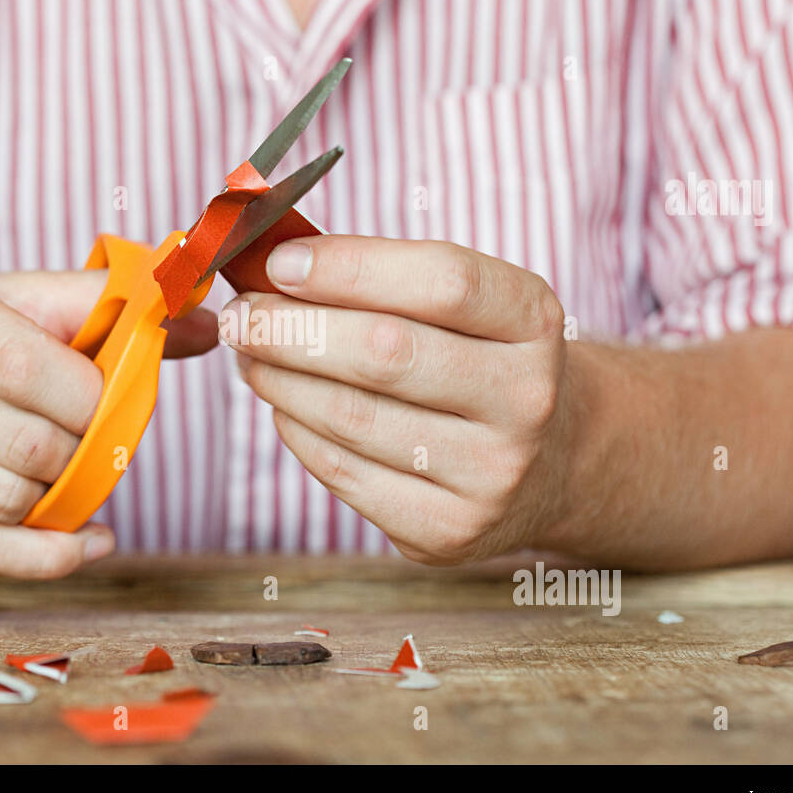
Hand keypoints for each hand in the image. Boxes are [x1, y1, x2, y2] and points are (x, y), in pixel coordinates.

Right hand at [0, 262, 216, 576]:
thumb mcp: (1, 300)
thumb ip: (101, 305)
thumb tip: (205, 317)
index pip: (38, 368)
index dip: (94, 398)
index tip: (103, 399)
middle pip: (29, 445)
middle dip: (82, 452)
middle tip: (90, 443)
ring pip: (7, 502)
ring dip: (60, 499)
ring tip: (66, 477)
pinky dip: (47, 556)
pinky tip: (84, 540)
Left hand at [224, 236, 570, 564]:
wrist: (551, 463)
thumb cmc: (479, 360)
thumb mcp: (467, 306)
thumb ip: (383, 276)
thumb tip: (271, 262)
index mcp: (535, 323)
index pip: (442, 282)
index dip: (348, 267)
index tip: (278, 261)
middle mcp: (526, 400)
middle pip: (385, 353)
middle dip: (290, 327)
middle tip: (241, 313)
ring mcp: (490, 474)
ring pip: (352, 418)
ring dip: (280, 379)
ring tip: (252, 353)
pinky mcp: (447, 531)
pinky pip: (343, 473)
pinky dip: (297, 430)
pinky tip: (284, 404)